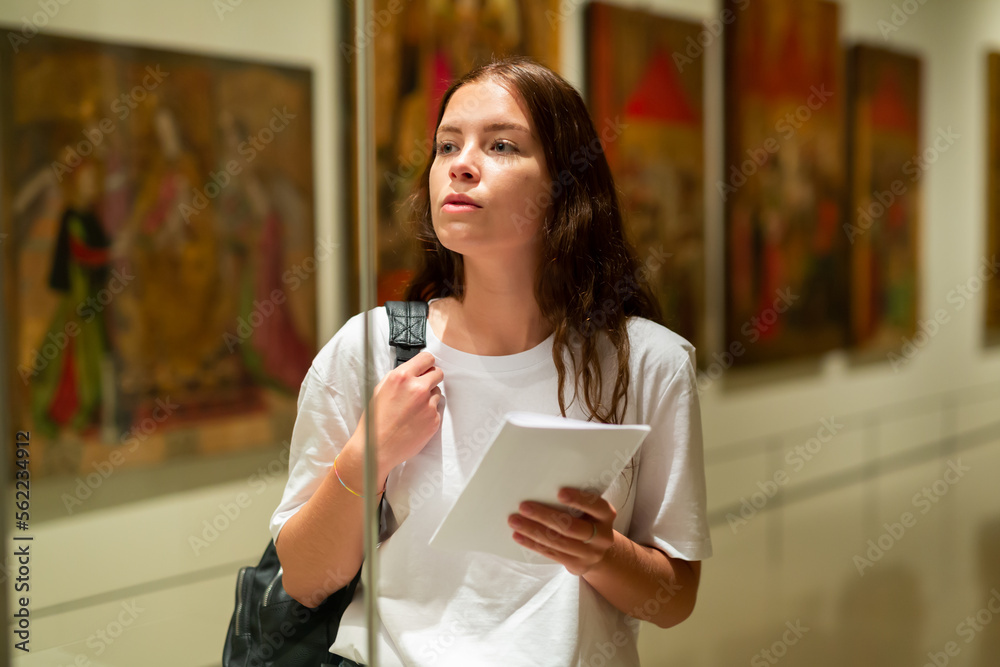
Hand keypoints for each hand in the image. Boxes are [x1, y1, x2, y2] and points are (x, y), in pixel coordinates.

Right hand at [354, 350, 443, 477]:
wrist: (377, 448)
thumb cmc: (375, 421)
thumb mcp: (380, 390)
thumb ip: (399, 377)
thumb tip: (413, 369)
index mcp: (402, 377)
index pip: (426, 358)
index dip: (426, 363)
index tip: (426, 367)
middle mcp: (417, 388)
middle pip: (438, 373)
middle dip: (431, 378)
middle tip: (421, 387)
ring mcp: (428, 405)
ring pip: (437, 392)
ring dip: (429, 397)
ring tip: (413, 409)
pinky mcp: (434, 420)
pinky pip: (436, 410)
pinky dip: (428, 413)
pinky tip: (415, 420)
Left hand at [507, 487, 616, 575]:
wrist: (598, 552)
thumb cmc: (587, 520)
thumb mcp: (590, 510)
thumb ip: (576, 501)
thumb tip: (541, 486)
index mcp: (606, 515)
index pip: (596, 506)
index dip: (579, 499)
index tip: (559, 492)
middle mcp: (602, 537)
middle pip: (571, 527)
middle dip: (545, 516)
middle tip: (523, 506)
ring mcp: (590, 554)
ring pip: (558, 542)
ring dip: (533, 531)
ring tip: (514, 521)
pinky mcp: (577, 566)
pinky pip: (551, 554)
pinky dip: (533, 544)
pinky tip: (518, 536)